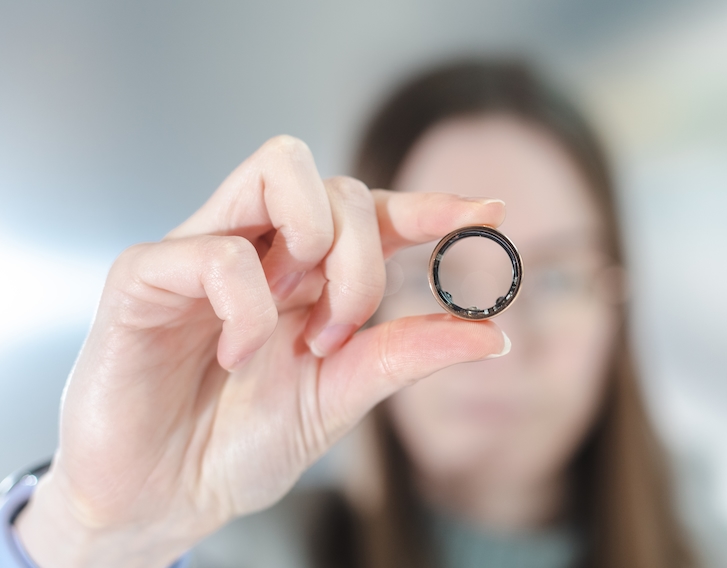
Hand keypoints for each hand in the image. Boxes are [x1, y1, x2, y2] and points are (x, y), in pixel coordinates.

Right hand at [13, 136, 507, 566]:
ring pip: (280, 170)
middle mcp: (262, 250)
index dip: (432, 206)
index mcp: (308, 276)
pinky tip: (237, 356)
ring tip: (302, 320)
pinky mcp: (145, 274)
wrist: (162, 500)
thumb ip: (405, 355)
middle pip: (340, 186)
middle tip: (343, 330)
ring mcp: (203, 251)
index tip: (489, 215)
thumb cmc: (238, 444)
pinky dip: (247, 307)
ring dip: (318, 241)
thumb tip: (493, 334)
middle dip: (365, 257)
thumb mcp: (340, 399)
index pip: (377, 214)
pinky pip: (218, 250)